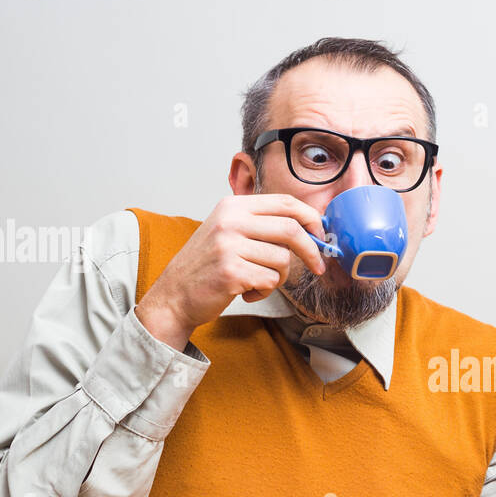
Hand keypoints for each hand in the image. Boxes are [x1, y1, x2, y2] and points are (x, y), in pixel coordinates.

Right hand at [135, 194, 328, 349]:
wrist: (174, 294)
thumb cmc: (207, 266)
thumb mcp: (228, 232)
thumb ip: (261, 225)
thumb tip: (309, 229)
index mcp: (233, 206)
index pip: (285, 202)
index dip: (311, 219)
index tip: (321, 236)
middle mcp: (230, 221)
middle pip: (291, 229)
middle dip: (312, 251)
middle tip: (318, 266)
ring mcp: (229, 246)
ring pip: (283, 260)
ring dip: (279, 278)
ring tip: (258, 281)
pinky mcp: (231, 272)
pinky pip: (270, 281)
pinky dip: (265, 291)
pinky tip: (247, 292)